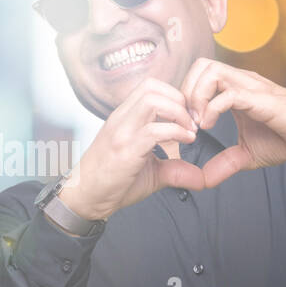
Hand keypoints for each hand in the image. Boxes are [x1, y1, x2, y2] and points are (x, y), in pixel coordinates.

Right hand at [59, 77, 203, 220]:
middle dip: (179, 100)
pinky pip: (154, 130)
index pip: (149, 87)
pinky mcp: (125, 149)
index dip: (174, 96)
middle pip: (151, 86)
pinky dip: (177, 132)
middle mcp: (121, 119)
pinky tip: (186, 142)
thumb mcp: (149, 172)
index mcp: (124, 118)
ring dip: (178, 112)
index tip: (188, 117)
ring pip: (152, 100)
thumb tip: (200, 177)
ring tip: (189, 131)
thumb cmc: (111, 183)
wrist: (85, 199)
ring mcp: (121, 132)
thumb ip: (175, 169)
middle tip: (192, 122)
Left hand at [180, 58, 285, 187]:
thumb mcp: (247, 154)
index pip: (200, 75)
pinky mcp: (261, 99)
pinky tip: (209, 125)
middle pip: (201, 65)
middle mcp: (241, 82)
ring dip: (197, 96)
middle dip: (187, 90)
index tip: (187, 123)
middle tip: (189, 119)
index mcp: (234, 89)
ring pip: (212, 71)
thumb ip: (224, 163)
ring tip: (199, 121)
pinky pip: (229, 93)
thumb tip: (204, 180)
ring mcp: (251, 87)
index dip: (186, 95)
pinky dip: (212, 108)